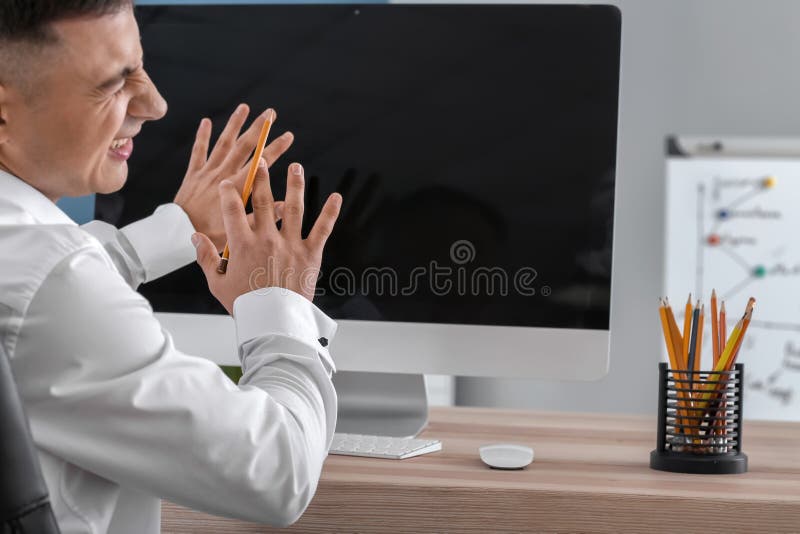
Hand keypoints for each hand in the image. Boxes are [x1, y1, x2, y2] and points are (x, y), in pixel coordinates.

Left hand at [174, 104, 293, 250]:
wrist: (178, 233)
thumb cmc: (210, 234)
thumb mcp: (240, 229)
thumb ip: (263, 215)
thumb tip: (285, 204)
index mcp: (237, 187)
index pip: (261, 163)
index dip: (276, 148)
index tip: (288, 135)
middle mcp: (223, 174)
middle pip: (244, 146)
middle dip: (259, 128)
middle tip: (270, 113)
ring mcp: (207, 172)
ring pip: (223, 143)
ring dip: (234, 124)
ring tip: (244, 107)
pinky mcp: (194, 174)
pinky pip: (199, 151)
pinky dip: (202, 136)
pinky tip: (206, 122)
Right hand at [192, 161, 342, 312]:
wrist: (274, 322)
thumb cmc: (245, 305)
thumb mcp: (218, 283)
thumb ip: (207, 257)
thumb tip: (195, 237)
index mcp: (243, 245)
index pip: (232, 210)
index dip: (229, 193)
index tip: (229, 181)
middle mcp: (267, 240)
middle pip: (262, 201)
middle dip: (261, 178)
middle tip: (261, 161)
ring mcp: (290, 245)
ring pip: (293, 208)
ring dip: (294, 185)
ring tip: (296, 167)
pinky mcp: (310, 254)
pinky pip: (322, 229)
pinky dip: (330, 212)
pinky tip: (336, 196)